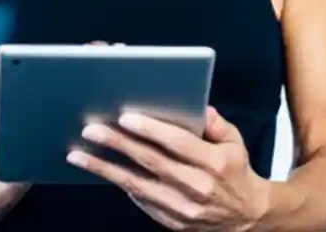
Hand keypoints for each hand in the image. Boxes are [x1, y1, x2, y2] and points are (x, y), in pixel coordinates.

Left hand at [67, 106, 270, 230]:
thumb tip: (195, 105)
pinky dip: (118, 183)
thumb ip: (215, 123)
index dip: (150, 130)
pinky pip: (140, 200)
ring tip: (78, 154)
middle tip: (91, 129)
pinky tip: (99, 169)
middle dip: (118, 144)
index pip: (177, 143)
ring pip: (137, 185)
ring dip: (104, 168)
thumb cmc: (234, 171)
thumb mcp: (234, 142)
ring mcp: (183, 208)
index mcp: (214, 163)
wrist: (247, 216)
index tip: (124, 117)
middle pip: (151, 162)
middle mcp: (198, 188)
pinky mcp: (172, 222)